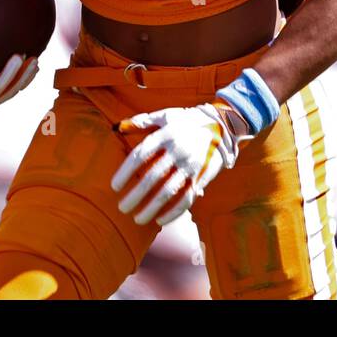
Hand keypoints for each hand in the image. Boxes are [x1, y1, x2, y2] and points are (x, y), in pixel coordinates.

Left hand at [110, 102, 243, 226]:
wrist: (221, 125)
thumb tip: (119, 126)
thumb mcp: (165, 115)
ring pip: (168, 191)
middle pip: (151, 177)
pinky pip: (186, 198)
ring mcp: (190, 165)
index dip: (125, 172)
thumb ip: (142, 121)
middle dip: (135, 196)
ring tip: (138, 219)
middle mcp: (177, 150)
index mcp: (165, 135)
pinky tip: (161, 221)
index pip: (140, 155)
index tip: (114, 187)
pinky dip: (174, 212)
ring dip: (151, 208)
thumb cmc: (187, 120)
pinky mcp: (201, 176)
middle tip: (122, 208)